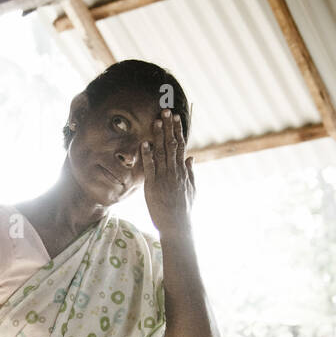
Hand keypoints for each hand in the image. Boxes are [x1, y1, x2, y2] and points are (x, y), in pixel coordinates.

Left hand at [141, 111, 194, 234]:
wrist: (177, 225)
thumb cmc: (183, 209)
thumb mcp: (191, 189)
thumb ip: (190, 172)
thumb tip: (191, 157)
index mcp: (182, 171)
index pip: (181, 146)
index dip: (178, 130)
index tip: (176, 117)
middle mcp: (174, 171)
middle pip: (172, 144)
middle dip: (168, 127)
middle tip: (165, 111)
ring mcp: (164, 178)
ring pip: (161, 152)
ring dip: (159, 136)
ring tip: (156, 120)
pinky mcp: (153, 186)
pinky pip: (150, 167)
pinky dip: (147, 155)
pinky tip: (145, 143)